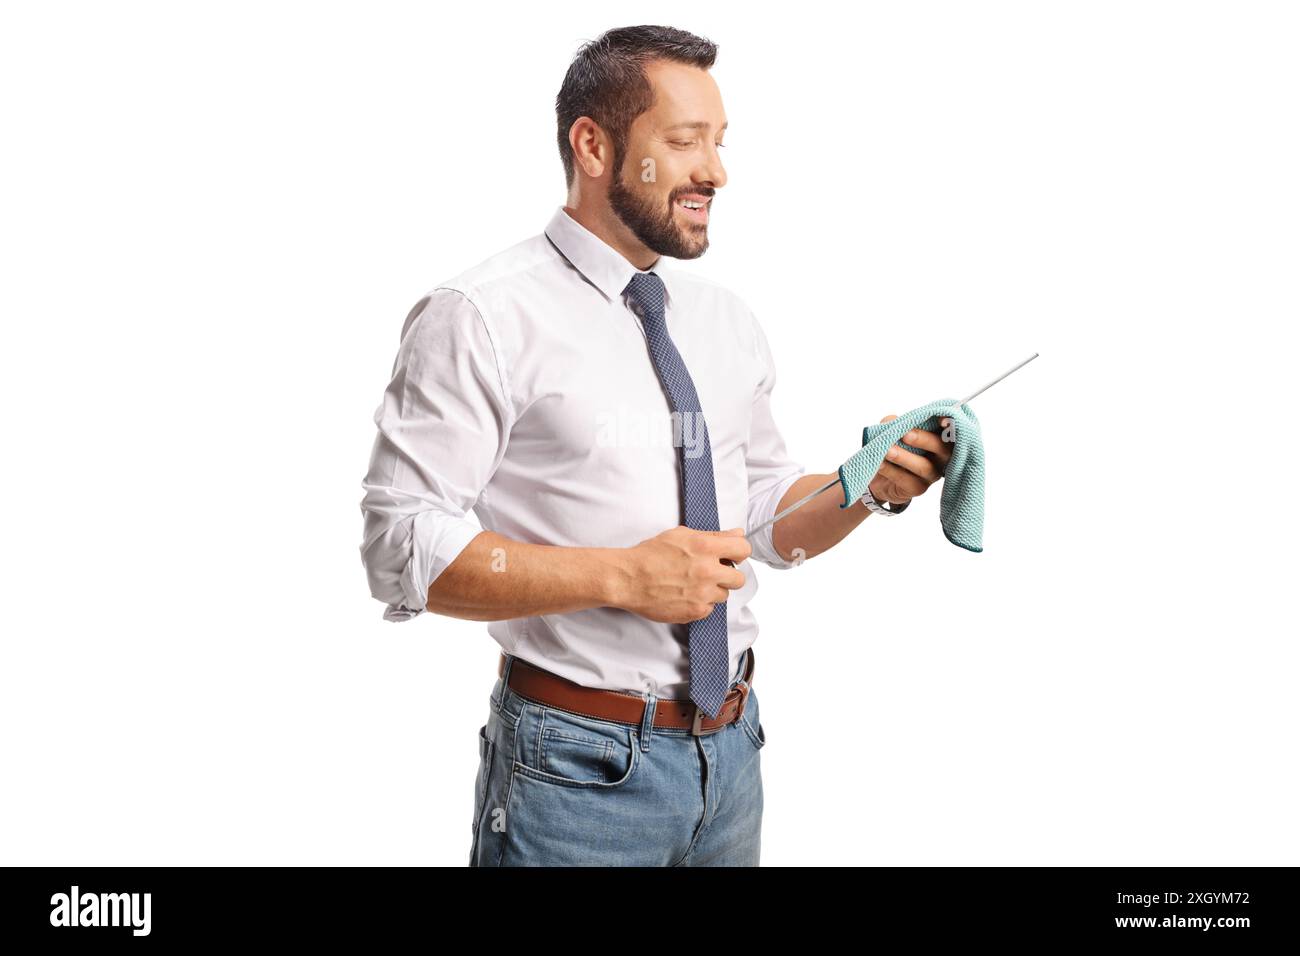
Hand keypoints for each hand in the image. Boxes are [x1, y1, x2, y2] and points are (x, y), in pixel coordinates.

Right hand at [612, 526, 750, 623]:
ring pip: (724, 595)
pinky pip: (709, 609)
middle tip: (712, 574)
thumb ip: (714, 535)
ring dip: (712, 591)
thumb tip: (737, 534)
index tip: (732, 556)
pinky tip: (684, 595)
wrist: (628, 578)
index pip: (744, 549)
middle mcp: (708, 571)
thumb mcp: (681, 535)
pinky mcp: (695, 611)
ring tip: (692, 584)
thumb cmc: (650, 555)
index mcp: (705, 547)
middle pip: (739, 579)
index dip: (739, 552)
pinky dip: (700, 603)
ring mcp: (703, 593)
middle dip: (728, 576)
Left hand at [867, 413, 953, 505]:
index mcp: (939, 439)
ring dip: (905, 457)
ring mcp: (931, 474)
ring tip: (888, 451)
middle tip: (906, 434)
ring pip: (924, 467)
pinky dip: (892, 471)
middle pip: (942, 448)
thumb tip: (892, 421)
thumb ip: (894, 423)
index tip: (941, 420)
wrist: (878, 475)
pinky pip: (908, 480)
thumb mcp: (892, 431)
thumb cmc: (893, 447)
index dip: (950, 425)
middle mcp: (941, 458)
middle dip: (924, 440)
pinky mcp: (918, 488)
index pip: (950, 431)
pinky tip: (880, 464)